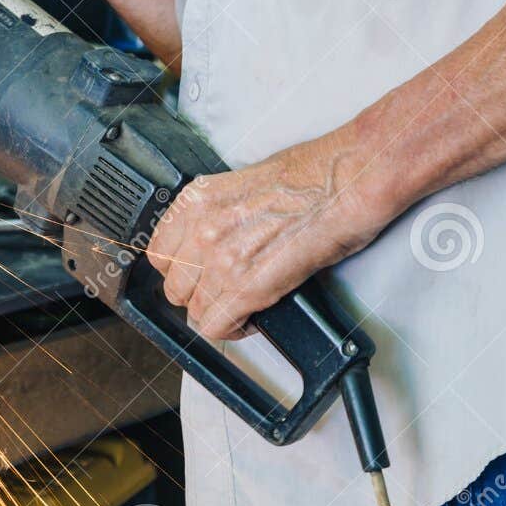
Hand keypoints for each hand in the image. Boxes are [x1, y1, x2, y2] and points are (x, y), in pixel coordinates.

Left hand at [146, 129, 393, 341]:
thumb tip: (212, 239)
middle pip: (174, 287)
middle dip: (198, 294)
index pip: (159, 254)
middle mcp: (201, 229)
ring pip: (195, 310)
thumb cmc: (311, 176)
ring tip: (241, 307)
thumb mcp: (242, 183)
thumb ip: (216, 215)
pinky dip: (235, 329)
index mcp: (196, 201)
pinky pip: (218, 326)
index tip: (195, 275)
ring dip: (217, 313)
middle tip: (223, 293)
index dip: (181, 270)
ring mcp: (221, 260)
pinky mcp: (247, 287)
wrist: (346, 181)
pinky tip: (252, 318)